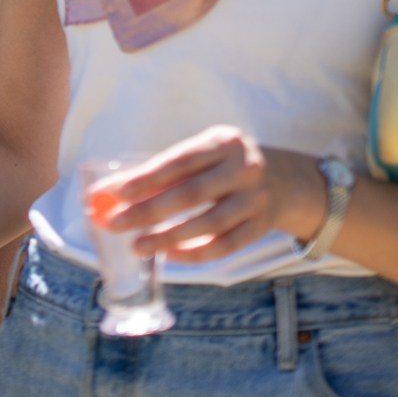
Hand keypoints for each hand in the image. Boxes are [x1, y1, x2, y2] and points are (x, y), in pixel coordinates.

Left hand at [96, 126, 326, 262]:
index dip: (148, 177)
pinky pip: (225, 245)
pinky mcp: (263, 226)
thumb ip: (165, 171)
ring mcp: (257, 199)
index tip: (116, 192)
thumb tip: (110, 193)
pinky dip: (194, 253)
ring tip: (137, 245)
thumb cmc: (227, 165)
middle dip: (149, 211)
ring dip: (168, 237)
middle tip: (116, 223)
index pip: (180, 161)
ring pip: (209, 224)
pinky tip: (168, 254)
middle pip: (191, 194)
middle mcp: (245, 168)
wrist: (287, 180)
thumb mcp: (206, 154)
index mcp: (224, 142)